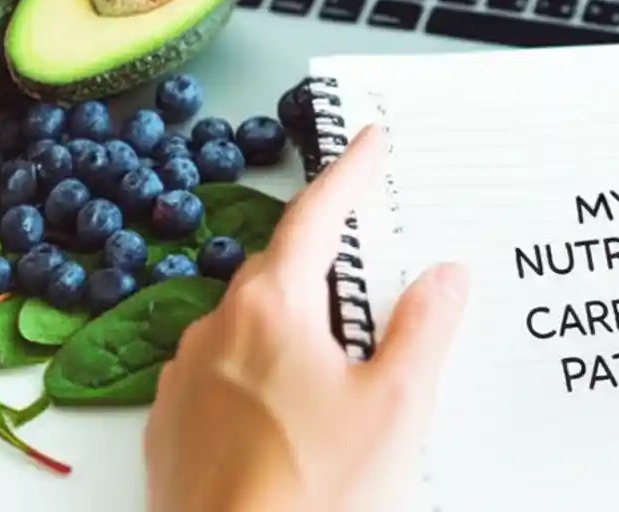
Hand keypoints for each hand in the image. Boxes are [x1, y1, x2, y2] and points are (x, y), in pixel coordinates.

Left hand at [144, 125, 468, 511]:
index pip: (316, 215)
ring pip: (253, 320)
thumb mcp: (395, 408)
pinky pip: (228, 369)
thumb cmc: (311, 498)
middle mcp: (218, 329)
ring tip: (347, 360)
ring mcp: (188, 378)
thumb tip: (442, 276)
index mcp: (272, 309)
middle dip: (328, 258)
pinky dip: (265, 367)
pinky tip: (298, 410)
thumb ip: (424, 329)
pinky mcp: (175, 424)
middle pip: (284, 266)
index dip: (348, 173)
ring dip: (298, 319)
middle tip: (375, 269)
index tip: (367, 142)